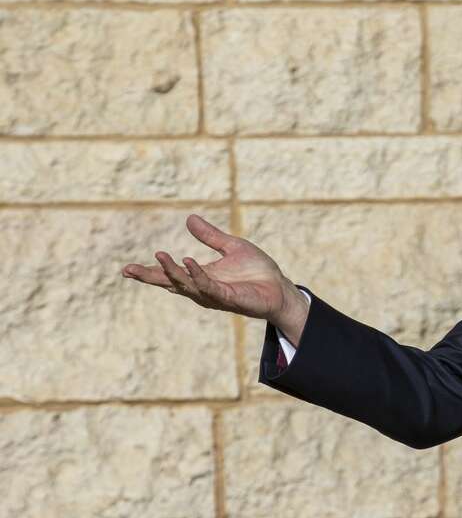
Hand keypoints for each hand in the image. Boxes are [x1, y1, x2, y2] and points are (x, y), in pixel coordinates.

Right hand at [122, 214, 309, 345]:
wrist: (279, 288)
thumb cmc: (258, 271)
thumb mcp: (231, 247)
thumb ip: (210, 236)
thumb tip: (189, 219)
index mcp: (200, 275)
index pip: (170, 274)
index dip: (150, 271)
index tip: (127, 269)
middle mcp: (202, 287)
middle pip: (170, 282)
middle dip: (150, 276)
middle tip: (129, 270)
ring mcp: (214, 294)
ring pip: (186, 285)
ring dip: (172, 271)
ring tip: (160, 255)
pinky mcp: (228, 298)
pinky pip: (208, 286)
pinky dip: (197, 275)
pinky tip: (189, 262)